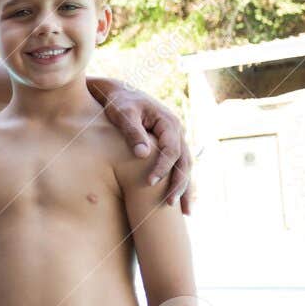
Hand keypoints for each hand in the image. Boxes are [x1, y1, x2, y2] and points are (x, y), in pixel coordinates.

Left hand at [95, 81, 193, 211]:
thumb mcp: (122, 114)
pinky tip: (181, 200)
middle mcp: (177, 131)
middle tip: (169, 204)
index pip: (171, 150)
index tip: (149, 183)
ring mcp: (176, 138)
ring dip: (185, 187)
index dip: (162, 168)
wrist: (119, 93)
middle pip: (184, 161)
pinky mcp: (170, 146)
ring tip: (185, 212)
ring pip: (186, 166)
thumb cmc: (118, 102)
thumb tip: (143, 154)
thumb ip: (132, 132)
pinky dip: (181, 183)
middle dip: (179, 184)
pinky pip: (179, 166)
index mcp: (168, 122)